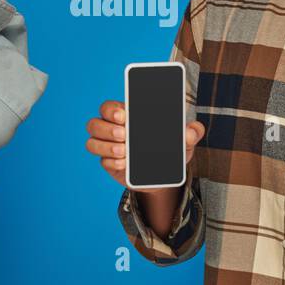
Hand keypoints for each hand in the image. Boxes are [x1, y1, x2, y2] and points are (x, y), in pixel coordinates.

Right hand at [86, 99, 205, 189]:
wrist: (164, 177)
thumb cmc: (169, 151)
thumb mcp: (183, 142)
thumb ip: (190, 133)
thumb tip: (192, 130)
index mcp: (127, 117)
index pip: (109, 107)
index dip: (111, 109)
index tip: (124, 114)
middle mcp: (113, 130)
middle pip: (95, 123)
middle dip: (107, 128)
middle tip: (124, 134)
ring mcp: (108, 148)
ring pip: (92, 142)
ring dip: (106, 146)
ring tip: (125, 151)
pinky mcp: (109, 165)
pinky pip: (101, 162)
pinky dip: (111, 162)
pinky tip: (124, 164)